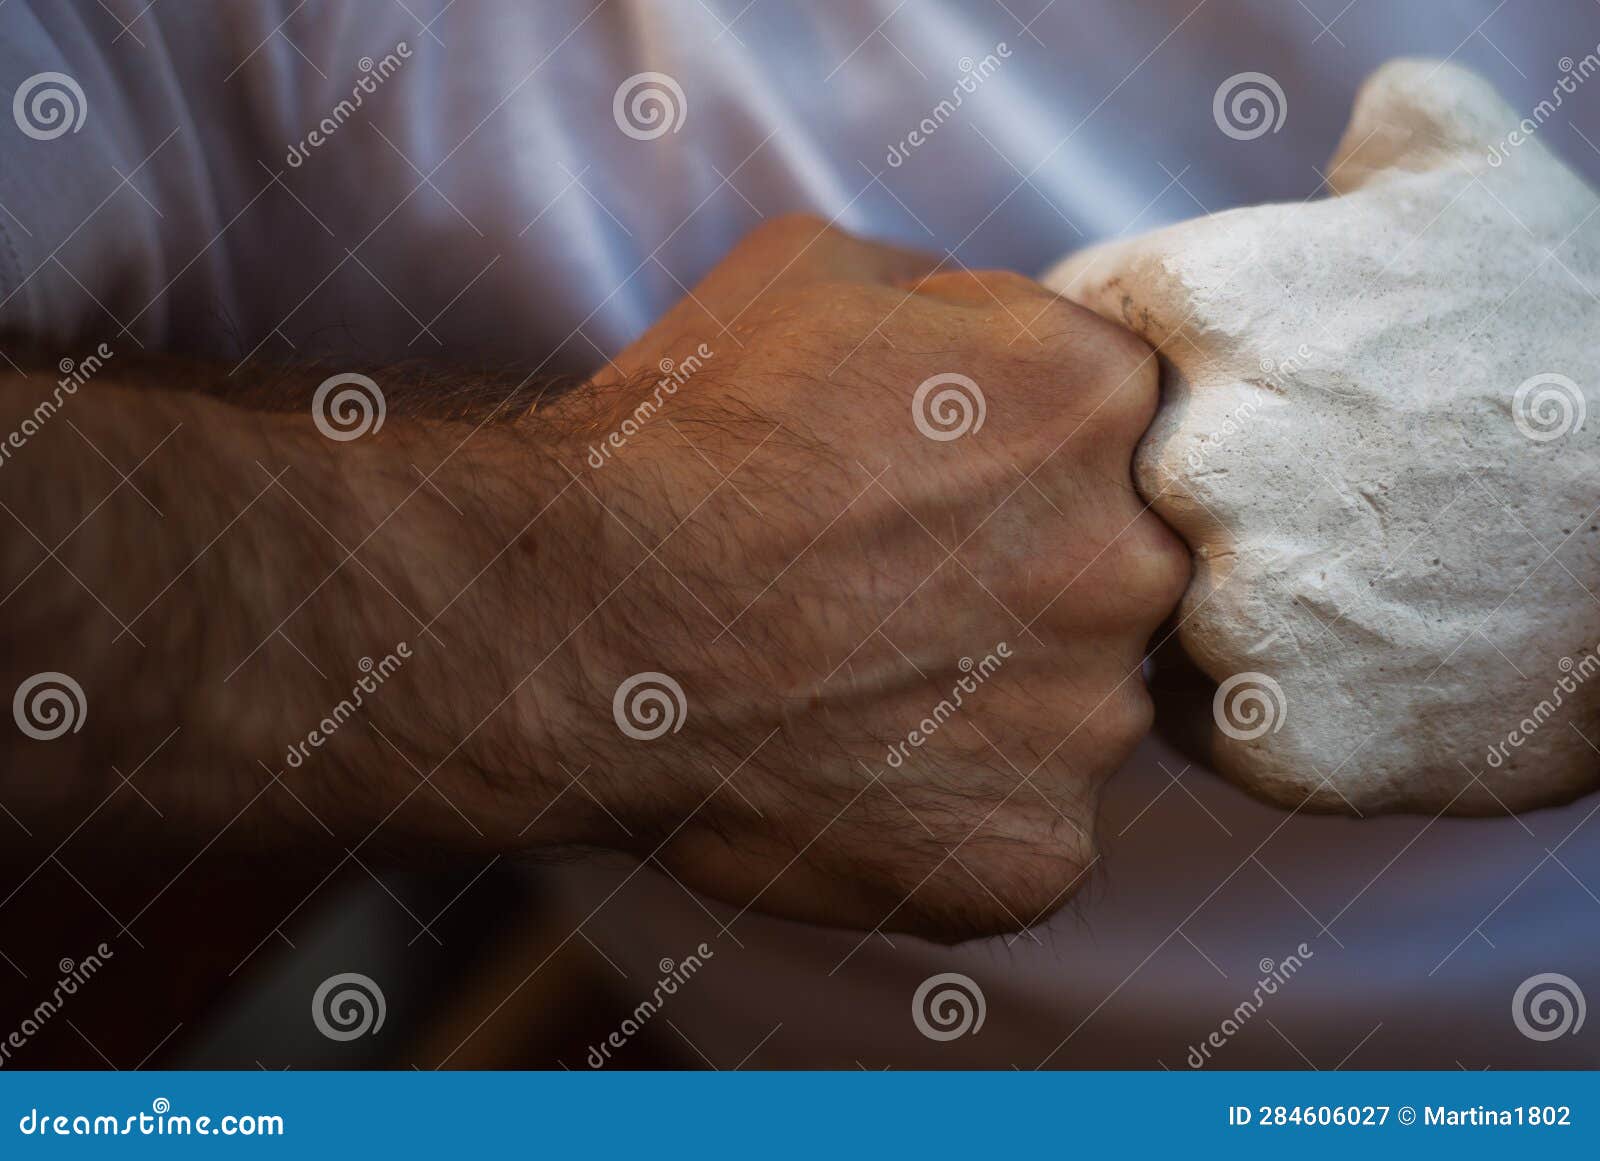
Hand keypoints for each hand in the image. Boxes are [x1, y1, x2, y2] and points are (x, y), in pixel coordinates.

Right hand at [551, 216, 1189, 938]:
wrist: (578, 621)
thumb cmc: (680, 441)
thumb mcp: (809, 270)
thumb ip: (949, 290)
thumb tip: (986, 326)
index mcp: (1094, 398)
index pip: (1121, 425)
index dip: (1022, 454)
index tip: (938, 488)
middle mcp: (1129, 559)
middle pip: (1119, 570)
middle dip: (1028, 576)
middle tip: (896, 594)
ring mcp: (1088, 722)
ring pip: (1080, 711)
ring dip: (997, 703)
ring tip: (860, 691)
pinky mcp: (1033, 852)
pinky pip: (1029, 832)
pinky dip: (957, 815)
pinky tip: (860, 777)